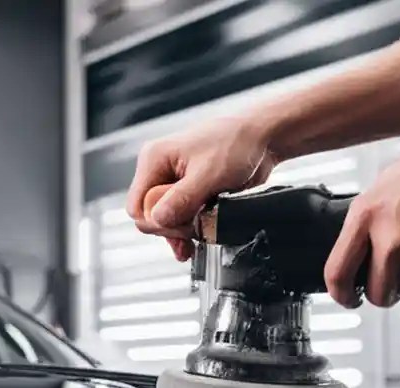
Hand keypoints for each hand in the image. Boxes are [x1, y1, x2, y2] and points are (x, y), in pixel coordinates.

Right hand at [127, 117, 278, 260]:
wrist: (263, 138)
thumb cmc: (238, 143)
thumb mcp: (208, 174)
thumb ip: (181, 199)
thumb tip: (158, 219)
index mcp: (154, 159)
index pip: (137, 207)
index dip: (158, 223)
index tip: (183, 224)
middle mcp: (160, 171)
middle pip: (150, 216)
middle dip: (173, 227)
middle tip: (198, 225)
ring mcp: (174, 183)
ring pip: (166, 220)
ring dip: (183, 232)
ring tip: (202, 233)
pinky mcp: (190, 192)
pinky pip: (181, 219)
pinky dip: (190, 230)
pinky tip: (200, 237)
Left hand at [325, 135, 399, 306]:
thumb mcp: (387, 184)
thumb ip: (368, 219)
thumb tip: (358, 249)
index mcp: (365, 215)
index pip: (336, 271)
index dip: (341, 294)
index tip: (350, 298)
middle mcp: (387, 238)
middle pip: (377, 293)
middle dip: (388, 293)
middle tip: (399, 281)